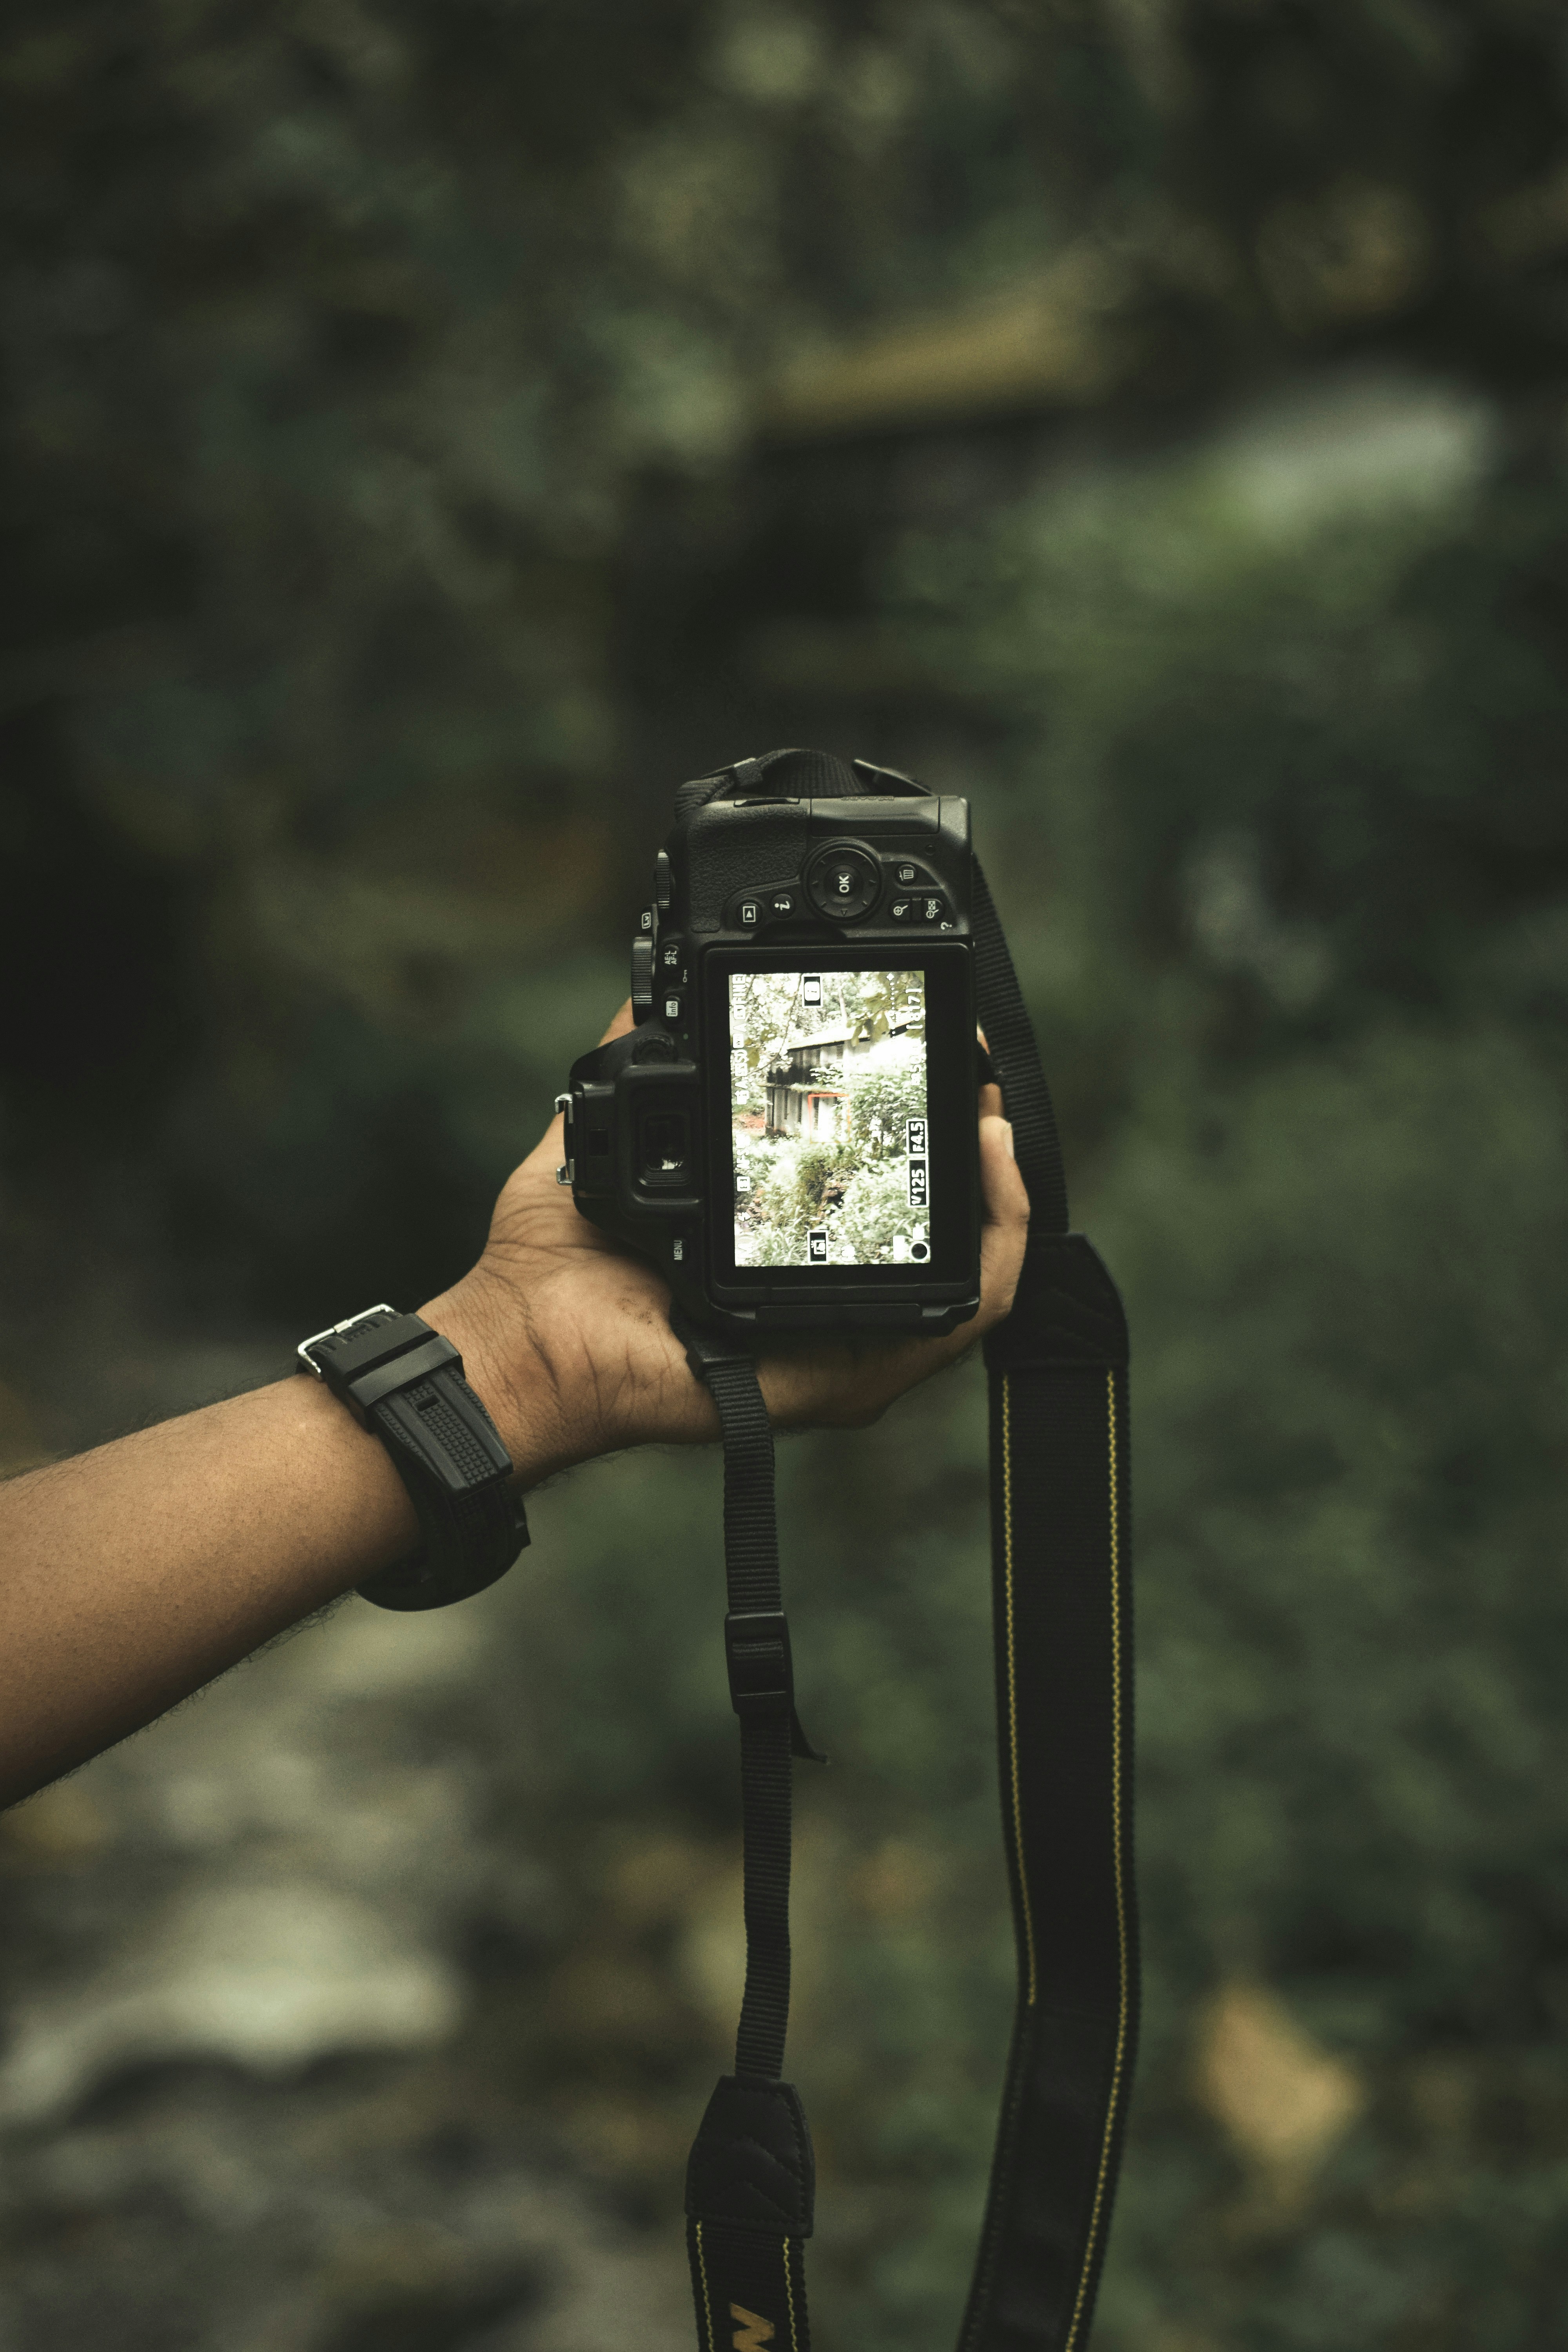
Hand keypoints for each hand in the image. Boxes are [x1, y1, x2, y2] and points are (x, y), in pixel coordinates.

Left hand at [420, 1003, 1029, 1483]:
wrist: (525, 1341)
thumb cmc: (553, 1268)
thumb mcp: (601, 1139)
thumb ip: (630, 1067)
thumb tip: (648, 993)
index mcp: (786, 1260)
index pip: (889, 1206)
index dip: (931, 1141)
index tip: (937, 1062)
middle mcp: (827, 1307)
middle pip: (950, 1243)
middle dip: (986, 1162)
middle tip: (983, 1086)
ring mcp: (846, 1352)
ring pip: (979, 1283)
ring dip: (1005, 1200)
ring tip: (993, 1122)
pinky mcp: (848, 1380)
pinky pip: (956, 1324)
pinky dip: (996, 1251)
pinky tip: (991, 1181)